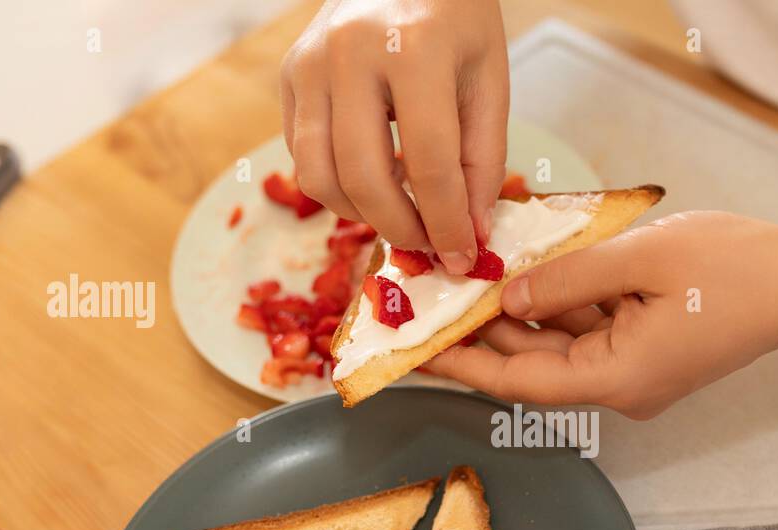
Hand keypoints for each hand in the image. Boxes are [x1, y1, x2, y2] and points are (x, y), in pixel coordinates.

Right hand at [280, 0, 508, 272]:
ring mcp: (309, 63)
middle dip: (401, 230)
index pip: (429, 165)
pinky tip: (376, 182)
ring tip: (403, 216)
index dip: (448, 224)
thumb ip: (483, 160)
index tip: (462, 257)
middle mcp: (349, 54)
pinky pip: (303, 157)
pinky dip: (339, 187)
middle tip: (430, 246)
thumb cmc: (456, 16)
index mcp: (414, 48)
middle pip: (364, 179)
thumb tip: (470, 234)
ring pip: (320, 178)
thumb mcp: (489, 78)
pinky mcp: (288, 75)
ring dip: (362, 216)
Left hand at [425, 212, 777, 418]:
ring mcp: (634, 369)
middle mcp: (620, 386)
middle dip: (480, 330)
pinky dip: (556, 300)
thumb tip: (506, 297)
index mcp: (618, 380)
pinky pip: (587, 327)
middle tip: (429, 295)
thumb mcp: (642, 259)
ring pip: (556, 343)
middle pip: (531, 363)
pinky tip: (526, 267)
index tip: (410, 348)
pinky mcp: (645, 348)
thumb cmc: (739, 269)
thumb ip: (566, 279)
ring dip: (516, 311)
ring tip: (464, 274)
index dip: (460, 365)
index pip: (517, 382)